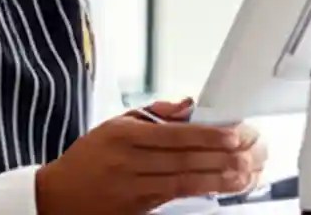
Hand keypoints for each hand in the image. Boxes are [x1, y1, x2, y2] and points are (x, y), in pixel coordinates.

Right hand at [35, 98, 262, 213]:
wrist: (58, 197)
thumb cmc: (88, 158)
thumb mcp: (114, 125)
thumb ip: (154, 114)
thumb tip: (189, 105)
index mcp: (123, 135)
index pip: (173, 135)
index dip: (207, 135)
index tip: (235, 133)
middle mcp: (128, 161)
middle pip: (184, 159)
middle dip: (223, 156)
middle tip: (253, 151)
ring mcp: (132, 188)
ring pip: (184, 181)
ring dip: (220, 178)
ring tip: (248, 172)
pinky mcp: (136, 209)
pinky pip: (175, 197)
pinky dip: (202, 191)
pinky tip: (222, 188)